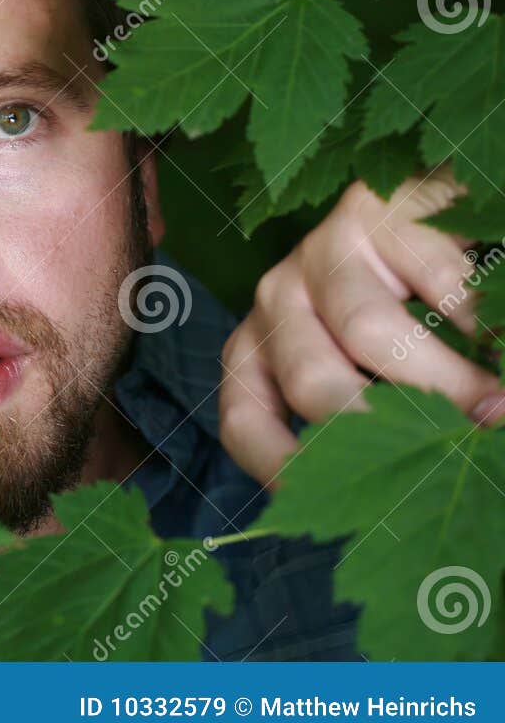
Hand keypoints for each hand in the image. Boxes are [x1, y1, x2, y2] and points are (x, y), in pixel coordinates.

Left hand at [221, 170, 504, 487]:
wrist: (428, 213)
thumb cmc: (396, 313)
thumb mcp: (367, 375)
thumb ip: (378, 422)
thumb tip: (418, 488)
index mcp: (260, 350)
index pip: (243, 422)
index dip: (284, 470)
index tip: (339, 513)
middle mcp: (275, 300)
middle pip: (312, 381)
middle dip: (384, 430)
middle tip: (443, 462)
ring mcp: (320, 251)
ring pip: (369, 330)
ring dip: (444, 381)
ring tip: (494, 412)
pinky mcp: (378, 209)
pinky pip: (436, 279)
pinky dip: (482, 322)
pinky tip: (502, 345)